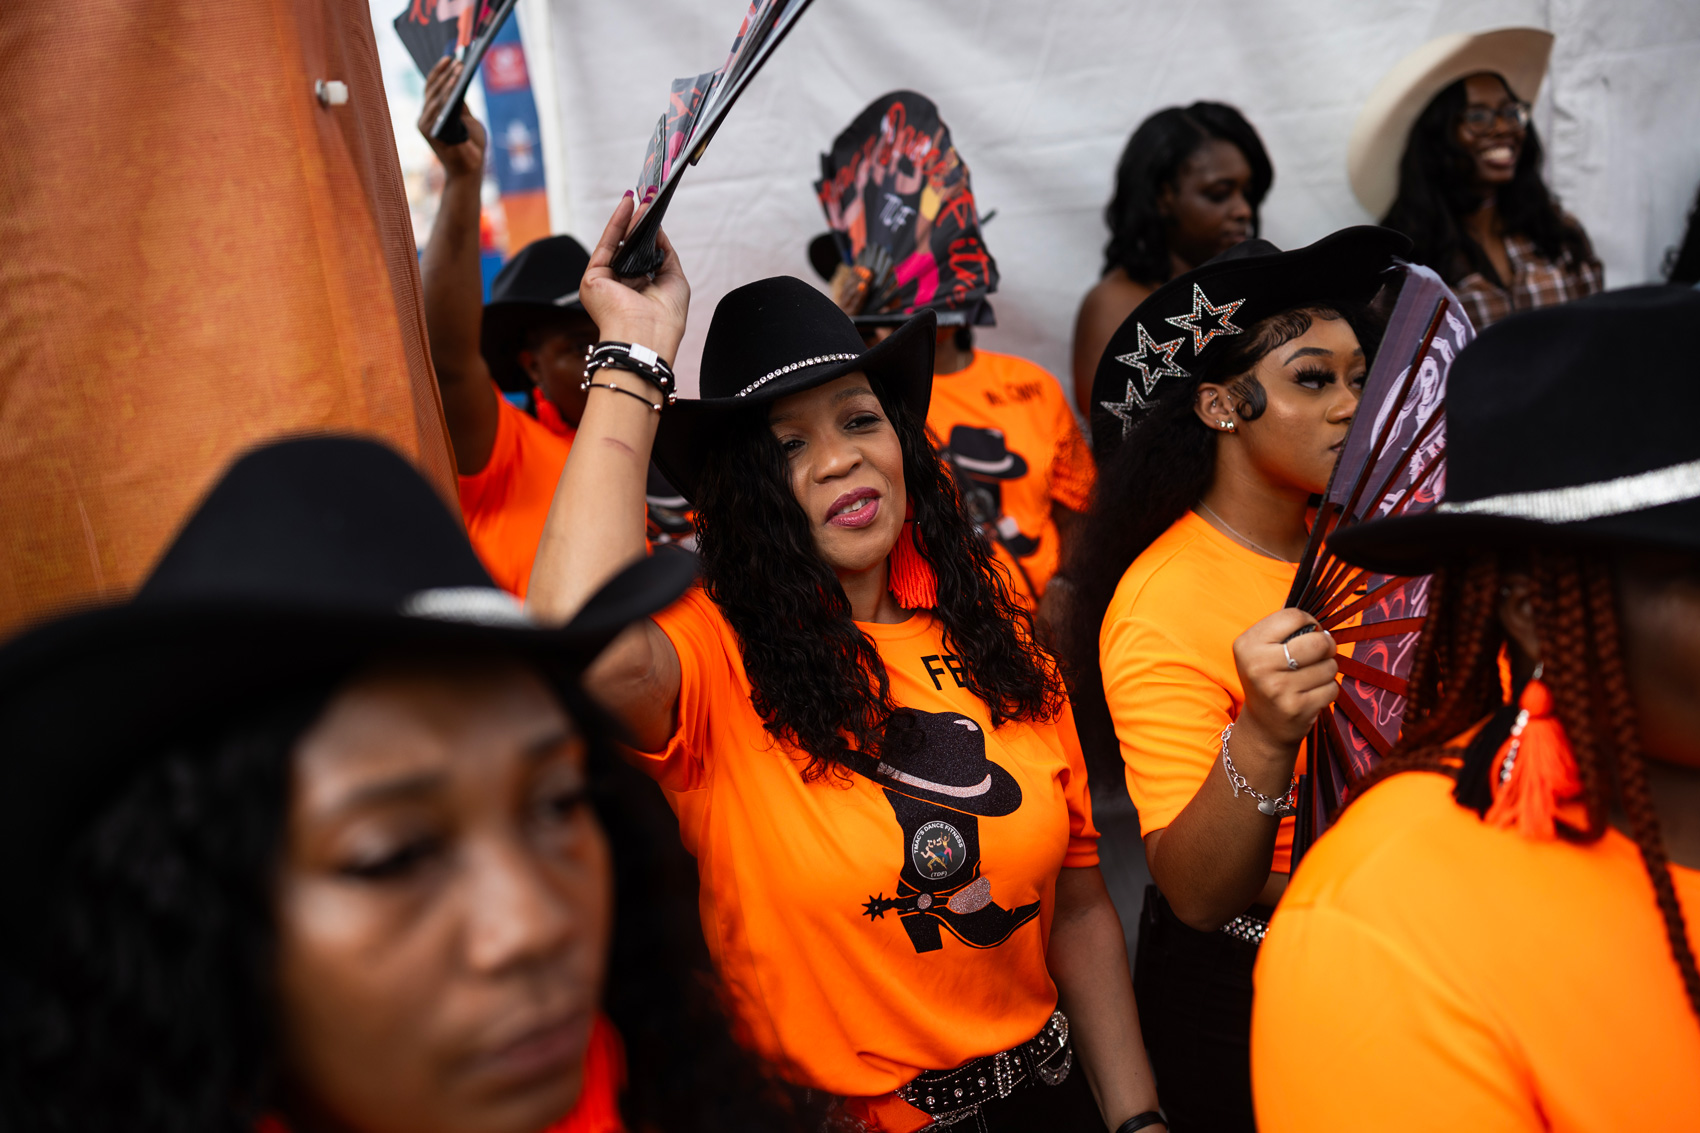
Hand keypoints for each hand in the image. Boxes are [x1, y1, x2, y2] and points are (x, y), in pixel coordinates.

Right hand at [418, 58, 485, 177]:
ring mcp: (425, 123)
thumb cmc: (472, 148)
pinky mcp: (427, 131)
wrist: (470, 171)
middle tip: (455, 60)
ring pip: (433, 96)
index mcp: (434, 113)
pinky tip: (454, 84)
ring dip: (446, 81)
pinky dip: (444, 94)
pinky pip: (435, 108)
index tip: (450, 57)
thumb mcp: (468, 121)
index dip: (440, 71)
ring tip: (457, 69)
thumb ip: (461, 105)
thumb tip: (459, 81)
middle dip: (444, 73)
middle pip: (431, 89)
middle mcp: (425, 117)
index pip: (433, 88)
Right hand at [579, 192, 689, 366]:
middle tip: (649, 199)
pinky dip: (616, 224)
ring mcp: (605, 283)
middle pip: (628, 248)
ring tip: (642, 199)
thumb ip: (664, 254)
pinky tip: (627, 206)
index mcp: (639, 293)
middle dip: (638, 223)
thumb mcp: (674, 280)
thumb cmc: (665, 320)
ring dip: (629, 220)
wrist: (648, 338)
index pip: (642, 258)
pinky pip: (606, 245)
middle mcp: (620, 288)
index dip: (648, 236)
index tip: (655, 215)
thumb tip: (657, 230)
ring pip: (617, 244)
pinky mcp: (592, 279)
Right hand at [1232, 609, 1337, 746]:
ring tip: (1311, 677)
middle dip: (1327, 646)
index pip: (1293, 616)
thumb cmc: (1268, 679)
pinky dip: (1328, 689)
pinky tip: (1312, 693)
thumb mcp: (1260, 650)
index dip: (1309, 622)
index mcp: (1247, 644)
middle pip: (1317, 642)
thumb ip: (1282, 629)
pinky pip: (1332, 688)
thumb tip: (1310, 614)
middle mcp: (1259, 666)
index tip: (1308, 632)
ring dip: (1327, 670)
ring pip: (1329, 666)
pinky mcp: (1297, 708)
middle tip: (1321, 653)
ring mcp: (1277, 689)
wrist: (1263, 725)